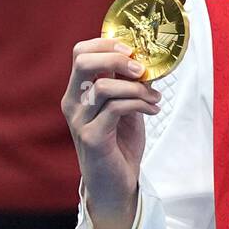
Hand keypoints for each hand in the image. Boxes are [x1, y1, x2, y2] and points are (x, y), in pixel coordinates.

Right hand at [61, 36, 162, 228]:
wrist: (115, 184)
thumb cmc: (119, 145)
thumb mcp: (125, 108)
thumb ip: (128, 85)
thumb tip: (147, 60)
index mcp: (78, 91)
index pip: (80, 53)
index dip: (105, 44)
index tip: (133, 50)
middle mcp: (73, 103)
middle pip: (83, 62)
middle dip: (116, 58)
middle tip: (141, 67)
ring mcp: (80, 120)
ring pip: (105, 86)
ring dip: (137, 87)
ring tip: (155, 97)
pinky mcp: (92, 137)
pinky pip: (117, 108)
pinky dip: (139, 104)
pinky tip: (153, 109)